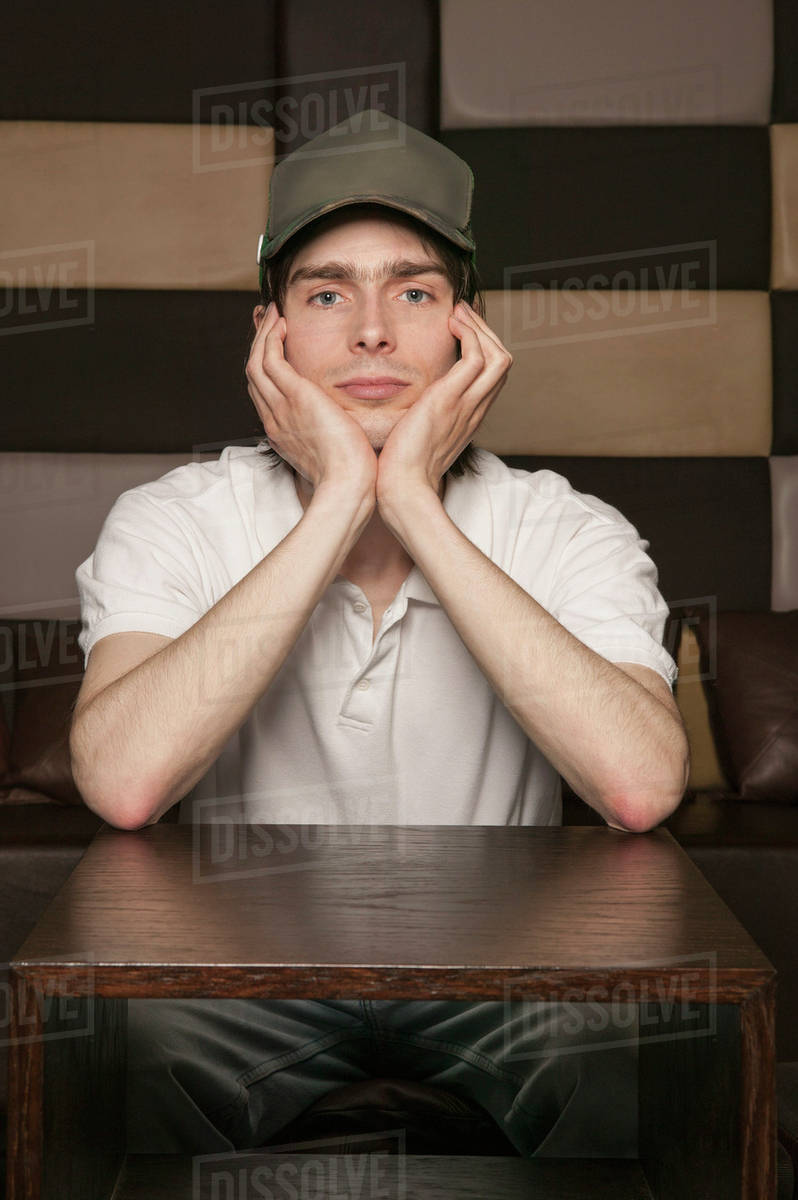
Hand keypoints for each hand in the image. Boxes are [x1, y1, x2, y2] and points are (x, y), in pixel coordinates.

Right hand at [246, 303, 377, 497]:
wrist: (348, 486)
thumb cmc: (351, 476)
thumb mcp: (337, 453)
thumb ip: (335, 435)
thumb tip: (348, 427)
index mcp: (283, 433)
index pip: (265, 394)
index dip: (266, 368)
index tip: (273, 348)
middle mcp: (275, 419)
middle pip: (254, 375)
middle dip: (257, 345)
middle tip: (265, 321)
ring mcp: (280, 407)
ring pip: (256, 362)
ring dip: (262, 334)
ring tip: (273, 313)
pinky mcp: (294, 396)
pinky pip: (270, 358)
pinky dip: (271, 337)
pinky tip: (282, 322)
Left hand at [375, 301, 511, 509]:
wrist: (402, 489)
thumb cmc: (401, 471)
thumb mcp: (415, 439)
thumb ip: (419, 420)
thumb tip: (404, 410)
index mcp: (468, 419)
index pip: (491, 378)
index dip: (482, 350)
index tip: (459, 332)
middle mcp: (474, 410)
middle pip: (502, 363)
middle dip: (486, 332)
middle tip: (461, 315)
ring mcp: (466, 404)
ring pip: (498, 356)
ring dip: (480, 327)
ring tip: (458, 313)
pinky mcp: (451, 399)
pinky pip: (476, 356)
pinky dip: (469, 333)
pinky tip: (450, 324)